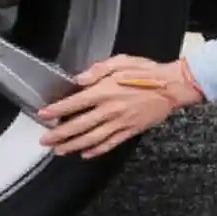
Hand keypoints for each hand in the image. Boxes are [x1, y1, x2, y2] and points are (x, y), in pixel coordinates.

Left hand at [36, 54, 205, 158]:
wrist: (173, 86)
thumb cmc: (147, 71)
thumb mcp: (121, 61)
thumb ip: (98, 70)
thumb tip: (79, 80)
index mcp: (105, 91)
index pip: (75, 103)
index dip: (57, 110)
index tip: (43, 115)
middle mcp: (110, 109)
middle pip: (79, 125)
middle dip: (59, 134)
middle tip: (45, 140)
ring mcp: (121, 122)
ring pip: (92, 138)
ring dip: (73, 145)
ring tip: (59, 150)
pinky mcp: (130, 130)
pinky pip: (110, 143)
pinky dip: (96, 150)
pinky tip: (85, 153)